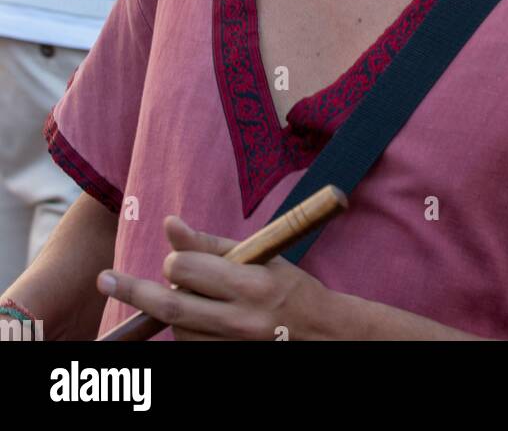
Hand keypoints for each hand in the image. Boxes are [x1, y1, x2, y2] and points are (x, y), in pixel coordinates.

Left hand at [97, 214, 335, 340]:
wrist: (321, 335)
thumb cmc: (289, 287)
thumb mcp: (260, 256)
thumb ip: (211, 244)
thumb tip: (169, 224)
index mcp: (250, 284)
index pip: (188, 269)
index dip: (177, 260)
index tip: (178, 259)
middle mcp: (239, 321)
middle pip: (169, 306)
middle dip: (133, 290)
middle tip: (105, 279)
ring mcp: (231, 349)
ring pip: (176, 329)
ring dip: (174, 310)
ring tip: (202, 300)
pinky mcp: (225, 364)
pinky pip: (189, 348)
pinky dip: (185, 332)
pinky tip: (203, 321)